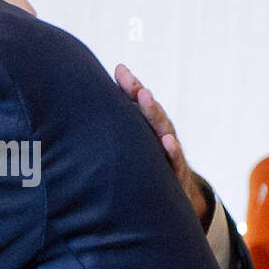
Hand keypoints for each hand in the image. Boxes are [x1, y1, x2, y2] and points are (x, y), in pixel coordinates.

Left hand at [114, 63, 210, 224]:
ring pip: (164, 130)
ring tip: (145, 97)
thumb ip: (120, 124)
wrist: (174, 198)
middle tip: (133, 81)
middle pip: (152, 113)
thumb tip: (92, 102)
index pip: (140, 103)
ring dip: (154, 113)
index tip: (120, 70)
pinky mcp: (176, 174)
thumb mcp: (134, 146)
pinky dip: (172, 151)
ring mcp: (169, 153)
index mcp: (149, 127)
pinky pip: (175, 162)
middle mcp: (160, 135)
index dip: (131, 86)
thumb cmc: (148, 166)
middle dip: (141, 96)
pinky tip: (167, 142)